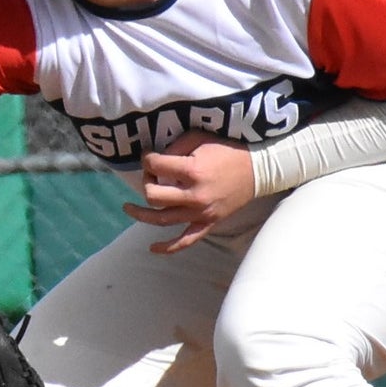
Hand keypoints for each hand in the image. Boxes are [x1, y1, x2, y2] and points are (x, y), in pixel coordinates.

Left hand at [123, 131, 254, 253]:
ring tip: (127, 207)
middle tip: (150, 174)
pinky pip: (186, 240)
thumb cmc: (228, 149)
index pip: (156, 167)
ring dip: (141, 214)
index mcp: (193, 172)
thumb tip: (154, 159)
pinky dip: (168, 247)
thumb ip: (175, 147)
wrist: (258, 168)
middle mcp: (194, 196)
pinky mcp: (208, 223)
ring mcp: (201, 213)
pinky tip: (152, 248)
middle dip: (146, 182)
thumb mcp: (200, 138)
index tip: (149, 155)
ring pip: (162, 219)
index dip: (147, 159)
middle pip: (153, 195)